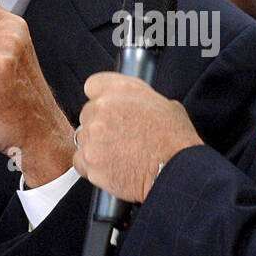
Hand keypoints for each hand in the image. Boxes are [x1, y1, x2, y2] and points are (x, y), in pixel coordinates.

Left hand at [73, 72, 202, 202]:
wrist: (175, 170)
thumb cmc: (175, 141)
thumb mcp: (165, 105)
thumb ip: (141, 100)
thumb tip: (137, 105)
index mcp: (120, 89)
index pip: (93, 85)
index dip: (101, 98)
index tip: (107, 108)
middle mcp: (103, 108)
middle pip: (87, 113)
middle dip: (100, 124)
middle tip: (119, 137)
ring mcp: (93, 136)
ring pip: (84, 138)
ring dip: (96, 145)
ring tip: (120, 155)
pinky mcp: (89, 161)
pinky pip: (80, 161)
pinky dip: (92, 166)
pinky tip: (111, 167)